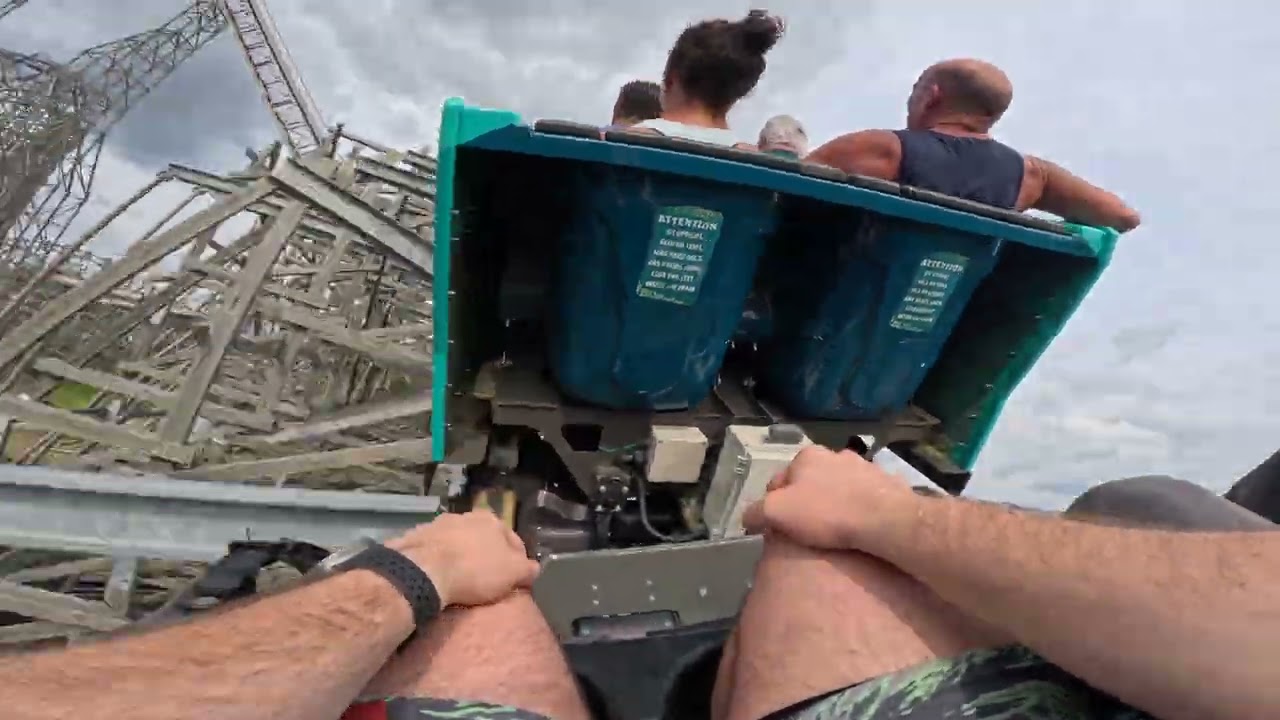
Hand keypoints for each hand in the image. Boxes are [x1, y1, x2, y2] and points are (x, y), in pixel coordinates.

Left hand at [387, 512, 538, 606]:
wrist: (425, 570)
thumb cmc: (475, 571)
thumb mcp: (512, 574)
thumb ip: (527, 569)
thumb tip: (534, 568)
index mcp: (492, 520)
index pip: (514, 542)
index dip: (518, 562)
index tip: (514, 580)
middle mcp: (467, 516)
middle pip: (484, 540)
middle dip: (488, 557)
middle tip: (488, 581)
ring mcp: (440, 524)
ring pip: (459, 543)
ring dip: (463, 557)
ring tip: (462, 580)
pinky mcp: (417, 537)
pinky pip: (437, 551)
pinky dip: (441, 561)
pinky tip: (440, 577)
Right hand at [741, 446, 918, 551]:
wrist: (885, 520)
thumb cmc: (826, 513)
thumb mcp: (777, 514)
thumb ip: (757, 512)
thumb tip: (748, 518)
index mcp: (807, 456)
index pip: (780, 480)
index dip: (776, 504)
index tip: (780, 526)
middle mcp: (836, 454)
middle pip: (812, 481)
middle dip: (807, 500)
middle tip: (807, 529)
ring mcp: (865, 467)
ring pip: (840, 487)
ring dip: (835, 502)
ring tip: (836, 530)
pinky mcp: (888, 483)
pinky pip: (866, 496)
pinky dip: (860, 507)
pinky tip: (859, 527)